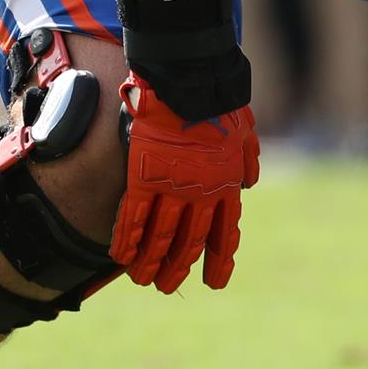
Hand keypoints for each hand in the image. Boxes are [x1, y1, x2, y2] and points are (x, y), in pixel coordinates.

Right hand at [114, 75, 258, 293]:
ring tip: (143, 280)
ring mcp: (171, 187)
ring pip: (159, 235)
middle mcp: (200, 194)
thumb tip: (248, 183)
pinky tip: (120, 257)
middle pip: (189, 241)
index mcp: (226, 185)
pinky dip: (126, 238)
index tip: (216, 281)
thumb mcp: (245, 131)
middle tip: (168, 285)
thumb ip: (247, 160)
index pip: (224, 232)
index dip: (220, 259)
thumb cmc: (220, 102)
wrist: (193, 83)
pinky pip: (133, 216)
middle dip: (178, 266)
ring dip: (150, 261)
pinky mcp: (144, 177)